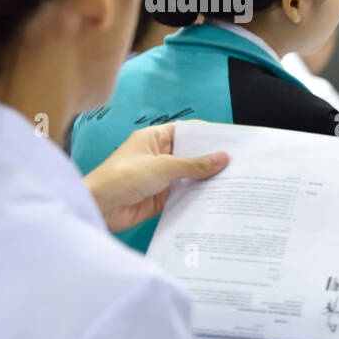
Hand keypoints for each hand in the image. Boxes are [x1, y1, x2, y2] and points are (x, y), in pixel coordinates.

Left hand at [83, 124, 228, 231]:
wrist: (101, 207)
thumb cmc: (122, 177)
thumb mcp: (163, 166)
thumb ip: (195, 164)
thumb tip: (223, 158)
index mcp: (154, 139)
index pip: (185, 131)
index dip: (205, 134)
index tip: (229, 139)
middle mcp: (158, 156)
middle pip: (189, 154)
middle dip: (210, 159)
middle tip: (237, 162)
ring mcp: (160, 177)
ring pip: (189, 176)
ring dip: (205, 179)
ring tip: (232, 180)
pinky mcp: (161, 197)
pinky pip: (184, 194)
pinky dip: (197, 196)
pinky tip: (215, 197)